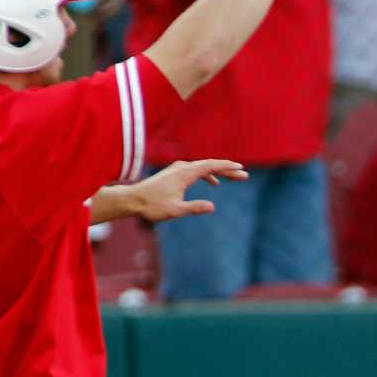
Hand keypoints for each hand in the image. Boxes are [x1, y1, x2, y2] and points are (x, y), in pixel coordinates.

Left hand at [125, 158, 242, 220]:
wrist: (133, 199)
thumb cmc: (152, 206)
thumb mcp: (175, 210)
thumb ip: (194, 207)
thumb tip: (211, 206)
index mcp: (184, 173)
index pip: (210, 166)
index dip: (226, 167)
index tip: (240, 168)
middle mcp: (182, 167)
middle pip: (210, 165)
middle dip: (228, 169)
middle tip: (244, 175)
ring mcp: (178, 169)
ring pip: (204, 167)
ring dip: (219, 172)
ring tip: (233, 177)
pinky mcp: (175, 173)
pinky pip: (196, 171)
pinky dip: (208, 175)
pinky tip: (214, 184)